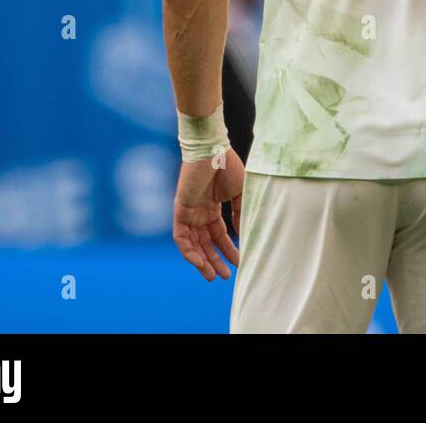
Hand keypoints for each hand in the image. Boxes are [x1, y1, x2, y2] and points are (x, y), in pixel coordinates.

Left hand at [173, 147, 243, 280]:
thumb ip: (241, 213)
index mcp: (213, 207)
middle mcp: (200, 212)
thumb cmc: (228, 166)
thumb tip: (244, 234)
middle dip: (215, 260)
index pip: (219, 234)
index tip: (240, 261)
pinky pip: (181, 238)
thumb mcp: (240, 193)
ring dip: (203, 261)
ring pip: (193, 244)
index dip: (229, 249)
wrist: (213, 150)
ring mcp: (189, 212)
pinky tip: (200, 263)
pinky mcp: (180, 211)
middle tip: (226, 276)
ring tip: (214, 276)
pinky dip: (189, 252)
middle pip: (206, 243)